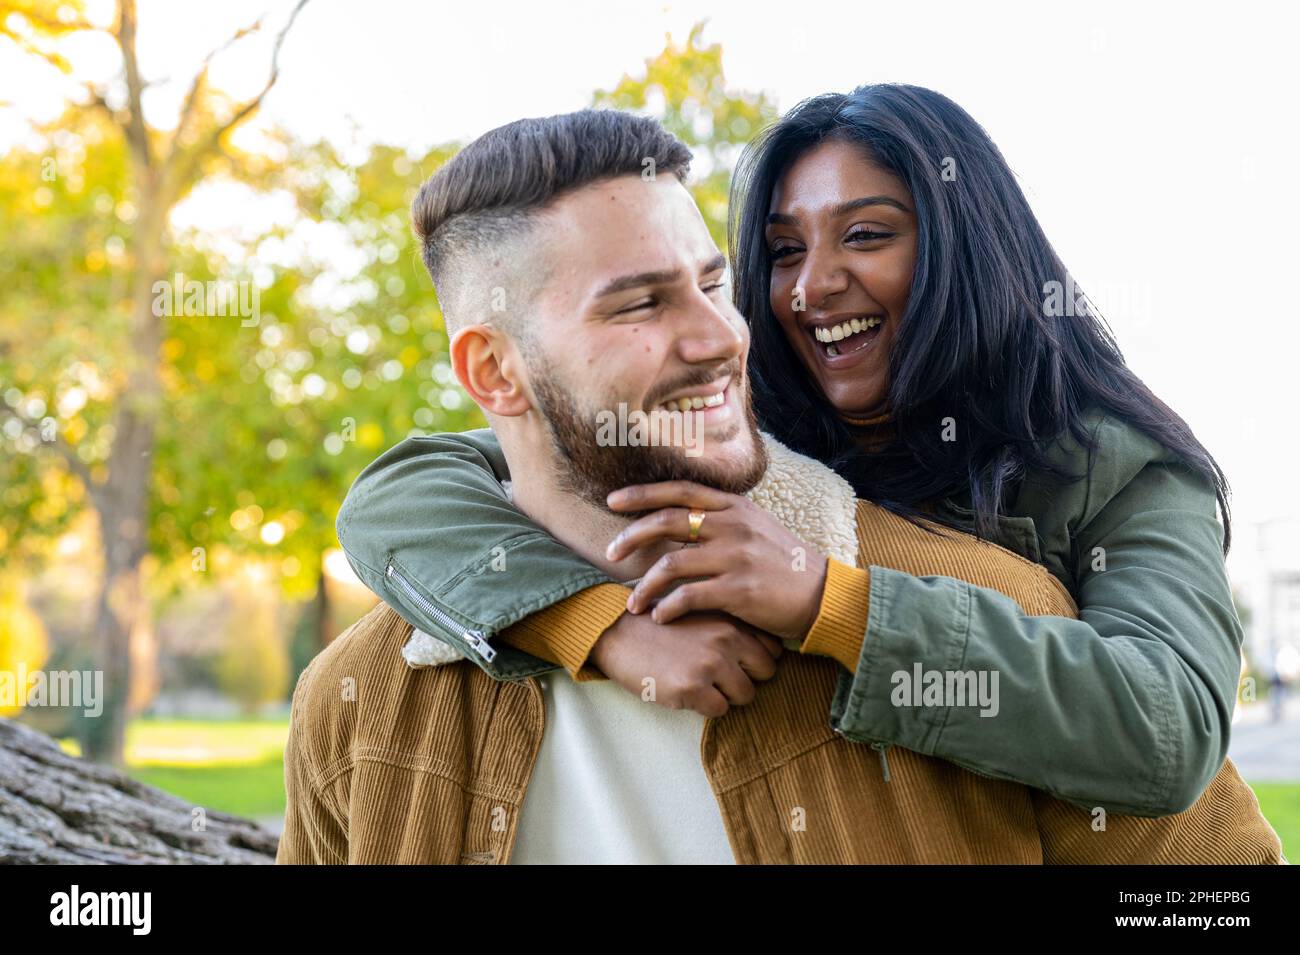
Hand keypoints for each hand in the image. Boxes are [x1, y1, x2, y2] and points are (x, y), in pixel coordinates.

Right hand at [588, 610, 782, 718]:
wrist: (616, 632)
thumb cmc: (659, 625)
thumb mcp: (700, 613)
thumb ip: (731, 626)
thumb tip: (765, 651)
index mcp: (730, 619)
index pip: (773, 647)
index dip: (757, 659)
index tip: (738, 661)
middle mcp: (726, 639)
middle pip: (766, 672)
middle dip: (747, 679)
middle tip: (719, 677)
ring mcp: (710, 663)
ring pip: (746, 695)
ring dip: (726, 695)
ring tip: (700, 683)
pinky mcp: (691, 687)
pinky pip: (719, 710)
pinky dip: (705, 707)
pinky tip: (684, 690)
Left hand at [605, 481, 829, 641]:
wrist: (822, 595)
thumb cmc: (785, 564)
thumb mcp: (757, 528)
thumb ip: (723, 519)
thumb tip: (682, 517)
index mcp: (735, 507)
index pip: (680, 491)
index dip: (642, 493)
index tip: (613, 501)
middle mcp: (733, 526)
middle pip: (666, 522)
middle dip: (630, 537)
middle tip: (609, 553)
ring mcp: (735, 557)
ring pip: (671, 565)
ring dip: (644, 586)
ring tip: (633, 603)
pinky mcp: (738, 590)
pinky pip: (688, 597)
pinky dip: (667, 608)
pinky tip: (660, 618)